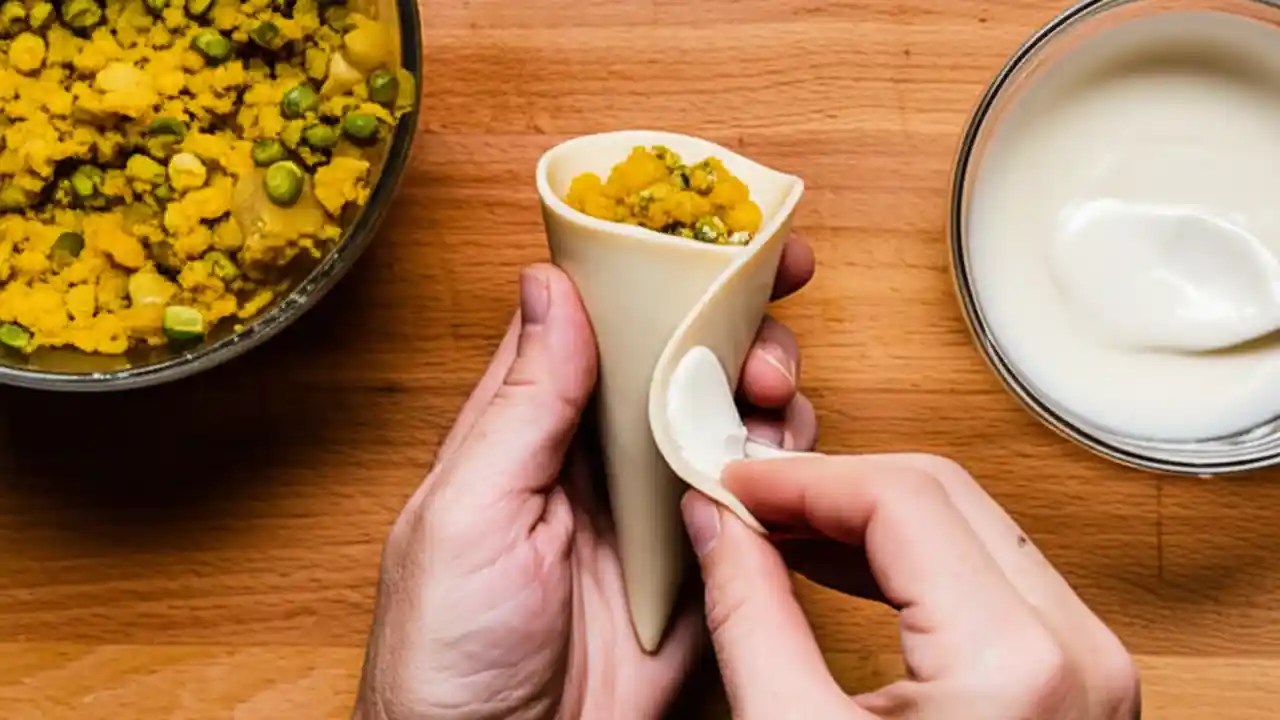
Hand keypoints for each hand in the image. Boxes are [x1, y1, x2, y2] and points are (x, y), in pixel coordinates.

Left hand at [354, 237, 817, 719]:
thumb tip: (549, 283)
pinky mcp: (700, 562)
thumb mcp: (468, 512)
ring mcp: (653, 506)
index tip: (718, 224)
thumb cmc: (446, 652)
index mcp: (528, 425)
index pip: (596, 315)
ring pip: (724, 414)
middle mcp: (596, 454)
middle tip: (768, 306)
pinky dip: (781, 465)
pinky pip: (753, 496)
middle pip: (677, 355)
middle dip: (732, 317)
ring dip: (761, 385)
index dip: (655, 261)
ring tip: (768, 389)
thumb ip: (521, 402)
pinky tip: (781, 455)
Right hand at [681, 454, 1140, 719]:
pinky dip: (908, 560)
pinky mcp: (1076, 678)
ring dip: (867, 517)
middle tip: (748, 500)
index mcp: (1014, 661)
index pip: (899, 497)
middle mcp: (1076, 650)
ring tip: (780, 527)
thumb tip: (717, 527)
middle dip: (832, 487)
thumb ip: (748, 613)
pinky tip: (839, 563)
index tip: (734, 482)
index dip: (800, 478)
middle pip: (941, 495)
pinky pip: (989, 575)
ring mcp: (1087, 664)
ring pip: (968, 525)